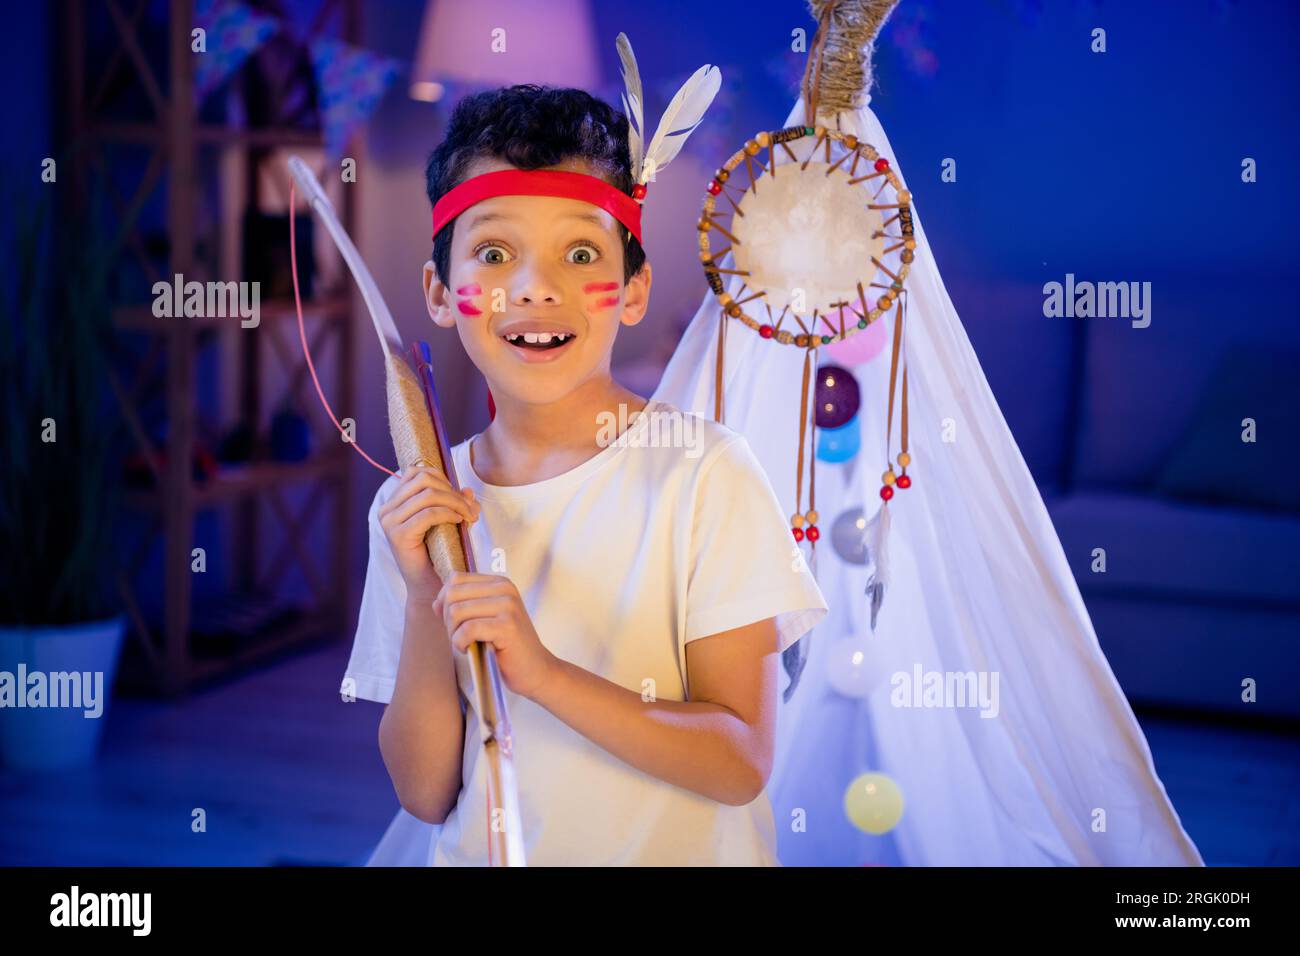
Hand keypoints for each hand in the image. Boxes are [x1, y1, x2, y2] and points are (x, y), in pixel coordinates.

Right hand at [379, 466, 479, 603]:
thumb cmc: (438, 553)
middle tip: (470, 508)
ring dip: (454, 502)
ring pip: (428, 495)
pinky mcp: (398, 536)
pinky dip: (448, 514)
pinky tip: (459, 521)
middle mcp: (387, 509)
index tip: (461, 497)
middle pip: (424, 480)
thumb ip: (456, 503)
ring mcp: (390, 522)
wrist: (429, 586)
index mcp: (395, 501)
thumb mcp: (449, 522)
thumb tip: (467, 489)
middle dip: (452, 491)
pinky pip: (428, 514)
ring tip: (468, 516)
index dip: (443, 479)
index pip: (417, 472)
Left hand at [432, 571, 557, 700]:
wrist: (536, 670)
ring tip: (466, 644)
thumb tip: (435, 603)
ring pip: (457, 611)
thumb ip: (461, 608)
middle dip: (448, 620)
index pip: (455, 580)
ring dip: (453, 634)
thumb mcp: (484, 621)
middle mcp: (505, 588)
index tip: (456, 623)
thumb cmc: (507, 648)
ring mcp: (508, 605)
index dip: (446, 602)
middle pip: (452, 595)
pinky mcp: (507, 625)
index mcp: (499, 582)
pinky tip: (469, 650)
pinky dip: (460, 643)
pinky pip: (467, 629)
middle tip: (460, 637)